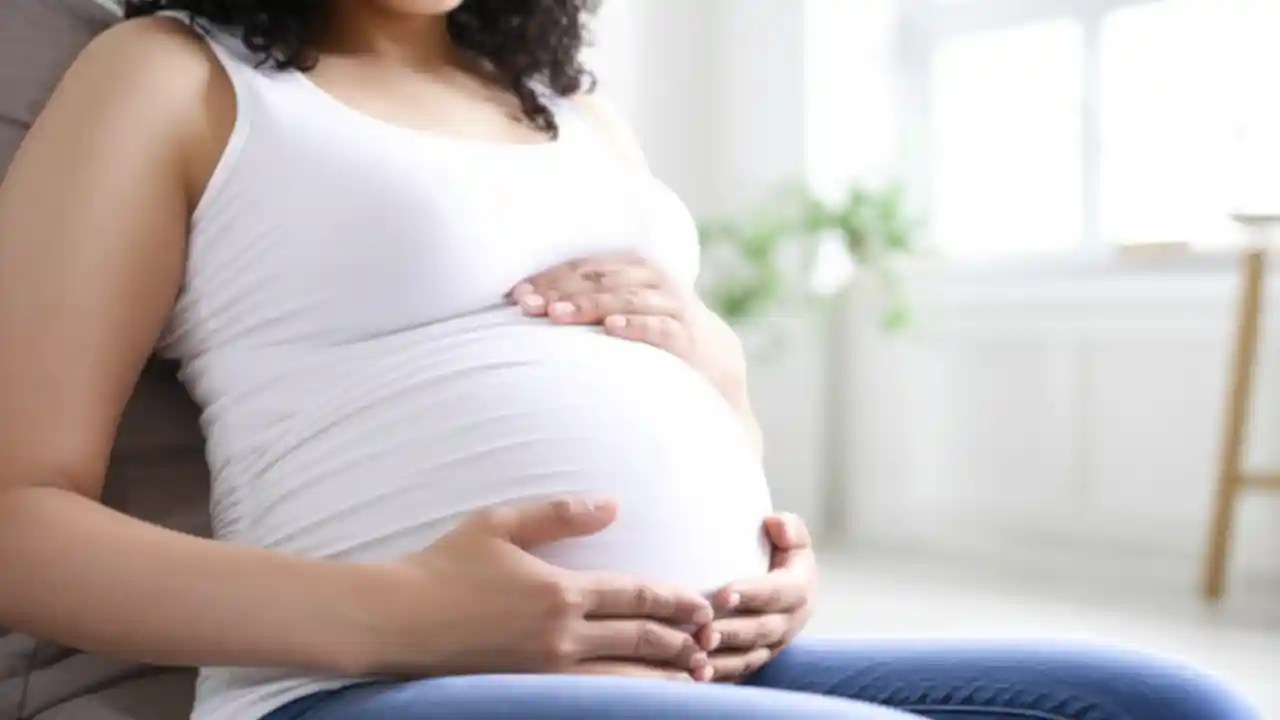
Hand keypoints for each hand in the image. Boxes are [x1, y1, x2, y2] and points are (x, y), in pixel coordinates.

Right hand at [365, 498, 713, 681]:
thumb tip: (613, 504)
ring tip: (693, 672)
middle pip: (639, 639)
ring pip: (623, 676)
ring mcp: (546, 668)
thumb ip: (561, 513)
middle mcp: (561, 634)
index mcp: (560, 590)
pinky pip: (592, 695)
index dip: (675, 599)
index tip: (704, 603)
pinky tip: (640, 693)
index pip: (635, 595)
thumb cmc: (444, 565)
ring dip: (662, 672)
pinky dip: (625, 693)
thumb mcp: (501, 524)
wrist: (396, 620)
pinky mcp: (530, 688)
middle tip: (713, 638)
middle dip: (681, 637)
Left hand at [509, 254, 748, 403]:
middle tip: (528, 305)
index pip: (585, 267)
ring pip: (626, 299)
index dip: (550, 277)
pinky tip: (611, 329)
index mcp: (634, 268)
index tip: (517, 294)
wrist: (716, 361)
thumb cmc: (653, 330)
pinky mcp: (687, 337)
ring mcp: (672, 307)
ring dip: (589, 306)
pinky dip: (635, 326)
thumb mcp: (623, 308)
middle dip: (560, 291)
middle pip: (600, 279)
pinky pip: (660, 327)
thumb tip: (524, 303)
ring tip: (557, 315)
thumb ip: (586, 300)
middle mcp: (654, 281)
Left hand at [697, 513, 816, 682]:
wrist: (774, 585)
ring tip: (697, 659)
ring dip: (723, 661)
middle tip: (703, 633)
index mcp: (799, 590)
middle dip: (733, 633)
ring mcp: (772, 646)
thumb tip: (774, 523)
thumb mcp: (790, 537)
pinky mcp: (755, 662)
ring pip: (750, 658)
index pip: (778, 593)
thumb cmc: (776, 552)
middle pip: (762, 631)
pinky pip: (738, 674)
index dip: (753, 594)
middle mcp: (789, 622)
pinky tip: (694, 678)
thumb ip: (788, 528)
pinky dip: (718, 677)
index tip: (723, 594)